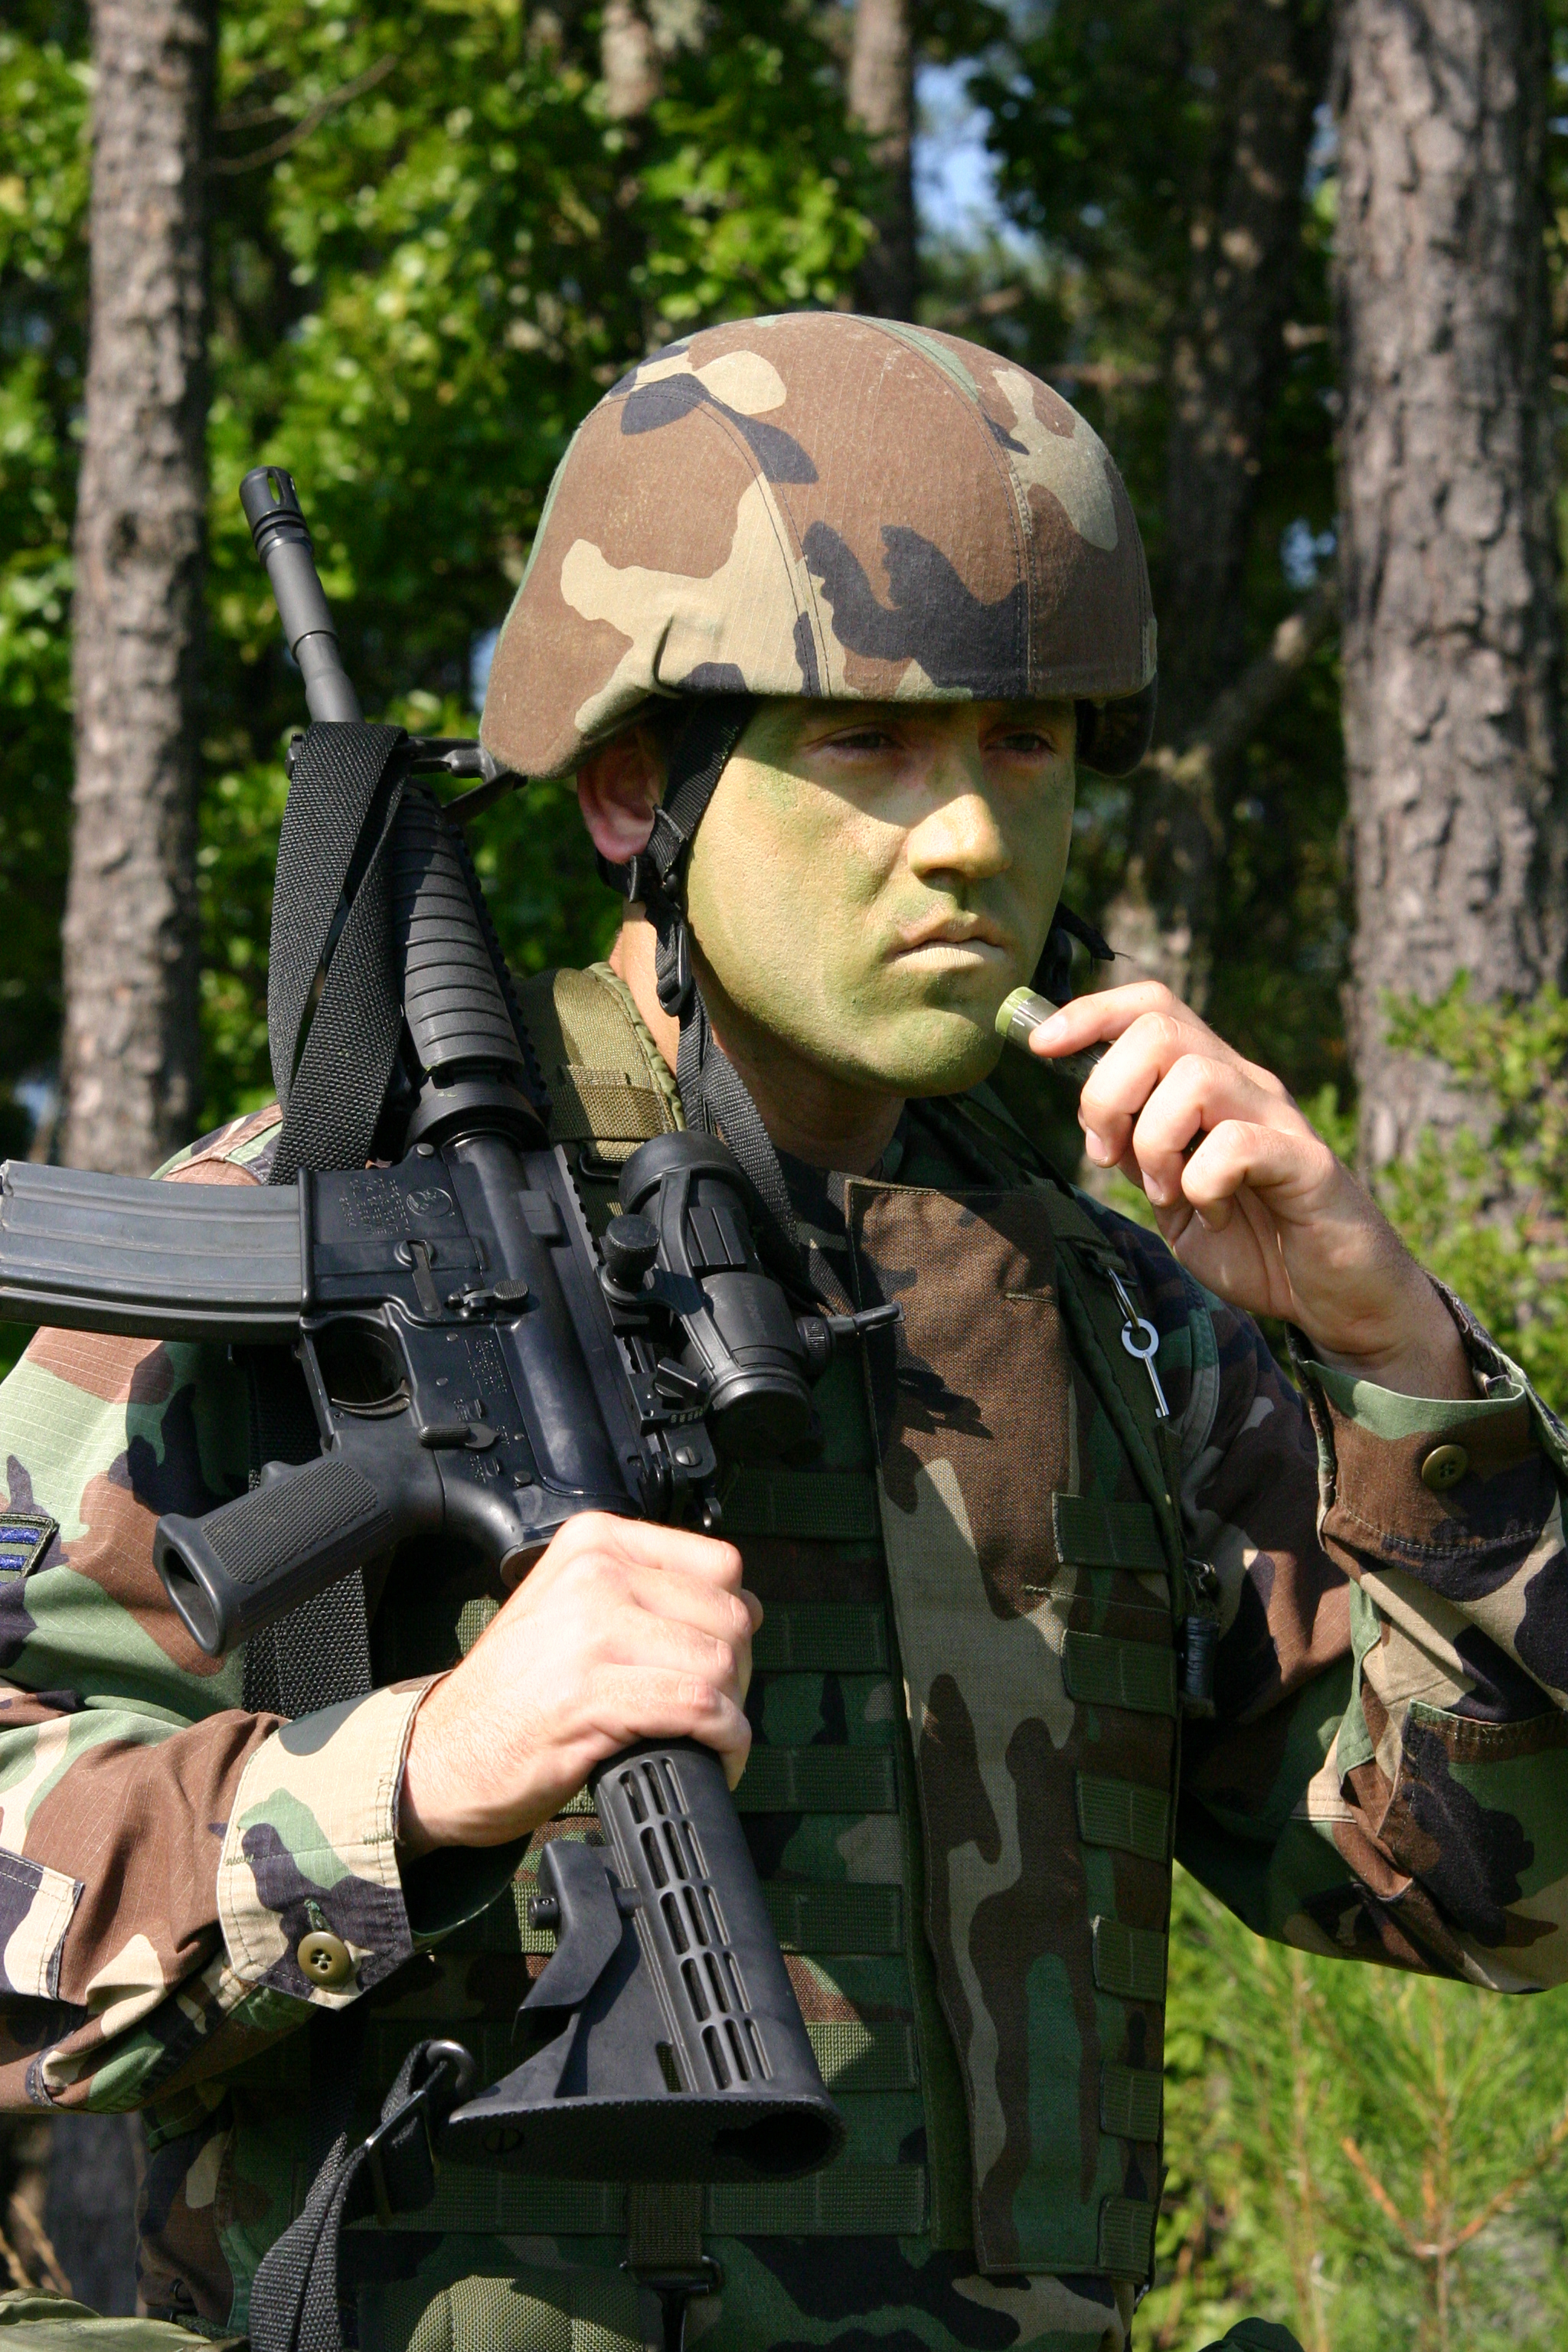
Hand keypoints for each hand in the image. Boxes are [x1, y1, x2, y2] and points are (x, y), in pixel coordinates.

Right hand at [397, 1513, 759, 1857]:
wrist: (442, 1751)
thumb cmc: (514, 1691)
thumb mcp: (571, 1606)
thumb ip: (642, 1591)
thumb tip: (743, 1611)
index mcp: (595, 1541)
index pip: (719, 1565)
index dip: (733, 1620)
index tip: (720, 1658)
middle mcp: (595, 1574)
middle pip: (729, 1617)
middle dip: (738, 1673)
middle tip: (716, 1710)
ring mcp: (592, 1632)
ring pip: (719, 1664)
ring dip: (732, 1714)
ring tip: (712, 1738)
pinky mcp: (593, 1694)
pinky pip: (699, 1709)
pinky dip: (724, 1741)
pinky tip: (716, 1760)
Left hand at [1026, 982, 1472, 1398]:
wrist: (1336, 1297)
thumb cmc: (1256, 1243)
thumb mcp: (1174, 1199)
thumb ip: (1137, 1156)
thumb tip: (1095, 1124)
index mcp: (1208, 1084)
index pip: (1151, 1007)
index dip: (1090, 1014)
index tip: (1040, 1045)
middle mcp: (1245, 1085)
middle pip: (1159, 1028)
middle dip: (1108, 1093)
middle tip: (1110, 1157)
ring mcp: (1277, 1119)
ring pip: (1193, 1077)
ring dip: (1154, 1143)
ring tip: (1168, 1192)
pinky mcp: (1307, 1162)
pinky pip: (1234, 1144)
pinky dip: (1203, 1184)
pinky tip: (1215, 1214)